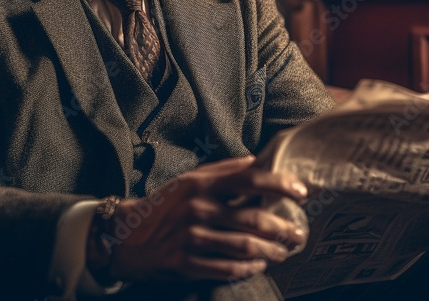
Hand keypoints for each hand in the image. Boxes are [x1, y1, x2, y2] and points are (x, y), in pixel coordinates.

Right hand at [93, 155, 308, 282]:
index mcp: (202, 185)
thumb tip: (256, 160)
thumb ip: (223, 170)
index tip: (302, 192)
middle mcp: (198, 209)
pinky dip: (248, 268)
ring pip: (245, 247)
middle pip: (253, 219)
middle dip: (283, 228)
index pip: (249, 180)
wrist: (127, 236)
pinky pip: (227, 268)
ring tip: (284, 251)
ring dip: (271, 251)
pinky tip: (259, 264)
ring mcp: (192, 238)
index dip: (279, 185)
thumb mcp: (190, 179)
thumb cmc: (165, 204)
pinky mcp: (186, 263)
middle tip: (299, 233)